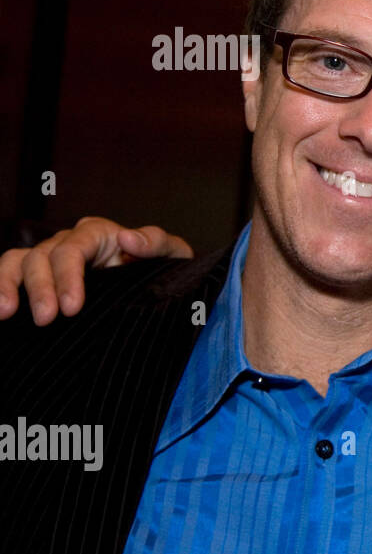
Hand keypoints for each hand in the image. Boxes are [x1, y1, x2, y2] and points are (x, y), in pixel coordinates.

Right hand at [0, 217, 193, 324]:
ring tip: (5, 312)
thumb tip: (128, 238)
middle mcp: (68, 243)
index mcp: (98, 234)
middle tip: (46, 319)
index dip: (68, 275)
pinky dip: (1, 289)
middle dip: (41, 288)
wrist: (158, 287)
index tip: (71, 307)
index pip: (73, 248)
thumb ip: (156, 243)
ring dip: (7, 285)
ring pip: (17, 262)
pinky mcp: (38, 279)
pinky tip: (0, 311)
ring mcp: (50, 260)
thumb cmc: (163, 269)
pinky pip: (10, 276)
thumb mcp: (172, 254)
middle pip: (42, 257)